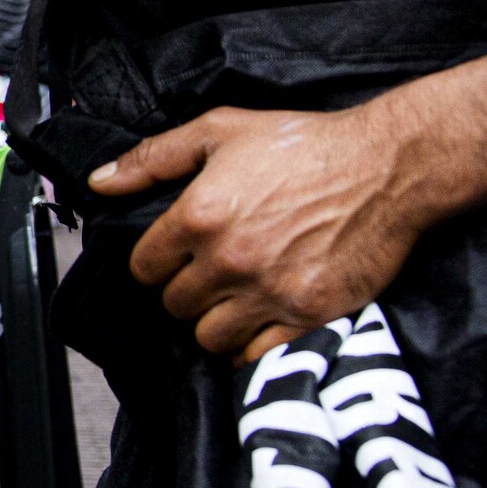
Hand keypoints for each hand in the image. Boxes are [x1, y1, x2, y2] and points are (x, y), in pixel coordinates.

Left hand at [88, 105, 435, 362]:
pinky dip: (250, 347)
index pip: (143, 268)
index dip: (156, 263)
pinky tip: (258, 323)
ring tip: (233, 299)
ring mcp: (269, 292)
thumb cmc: (303, 144)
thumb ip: (152, 159)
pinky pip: (255, 356)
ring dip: (214, 322)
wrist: (386, 166)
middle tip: (210, 274)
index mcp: (198, 217)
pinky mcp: (309, 315)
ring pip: (209, 336)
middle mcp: (228, 260)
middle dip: (185, 290)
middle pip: (174, 304)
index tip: (175, 257)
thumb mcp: (218, 131)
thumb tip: (100, 182)